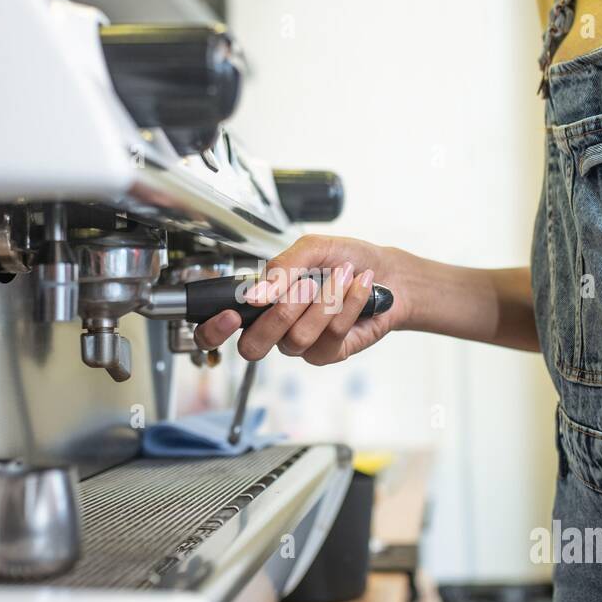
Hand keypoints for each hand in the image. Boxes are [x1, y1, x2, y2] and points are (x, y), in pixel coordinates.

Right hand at [193, 234, 407, 365]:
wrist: (388, 273)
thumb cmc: (346, 259)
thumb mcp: (311, 249)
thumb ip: (280, 268)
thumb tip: (255, 295)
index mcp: (259, 303)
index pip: (217, 330)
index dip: (213, 331)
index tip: (227, 314)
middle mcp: (274, 328)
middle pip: (254, 346)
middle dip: (281, 314)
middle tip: (306, 284)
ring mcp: (301, 344)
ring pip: (297, 337)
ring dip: (325, 300)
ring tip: (341, 276)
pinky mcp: (329, 353)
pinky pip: (329, 335)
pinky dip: (347, 304)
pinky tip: (357, 288)